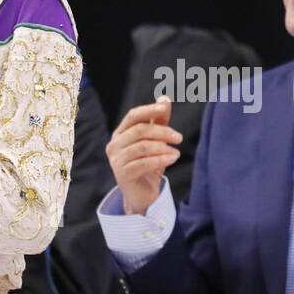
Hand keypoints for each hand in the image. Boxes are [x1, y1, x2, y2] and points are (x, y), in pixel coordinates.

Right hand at [105, 98, 182, 214]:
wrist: (142, 194)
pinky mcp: (122, 175)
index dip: (149, 110)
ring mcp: (116, 160)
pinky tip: (172, 159)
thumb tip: (164, 99)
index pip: (133, 116)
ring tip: (176, 152)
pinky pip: (143, 163)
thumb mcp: (155, 141)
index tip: (164, 108)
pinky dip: (160, 160)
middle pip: (139, 131)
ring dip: (163, 148)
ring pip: (142, 147)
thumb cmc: (148, 164)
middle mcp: (114, 145)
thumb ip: (159, 121)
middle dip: (162, 132)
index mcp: (120, 133)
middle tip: (178, 137)